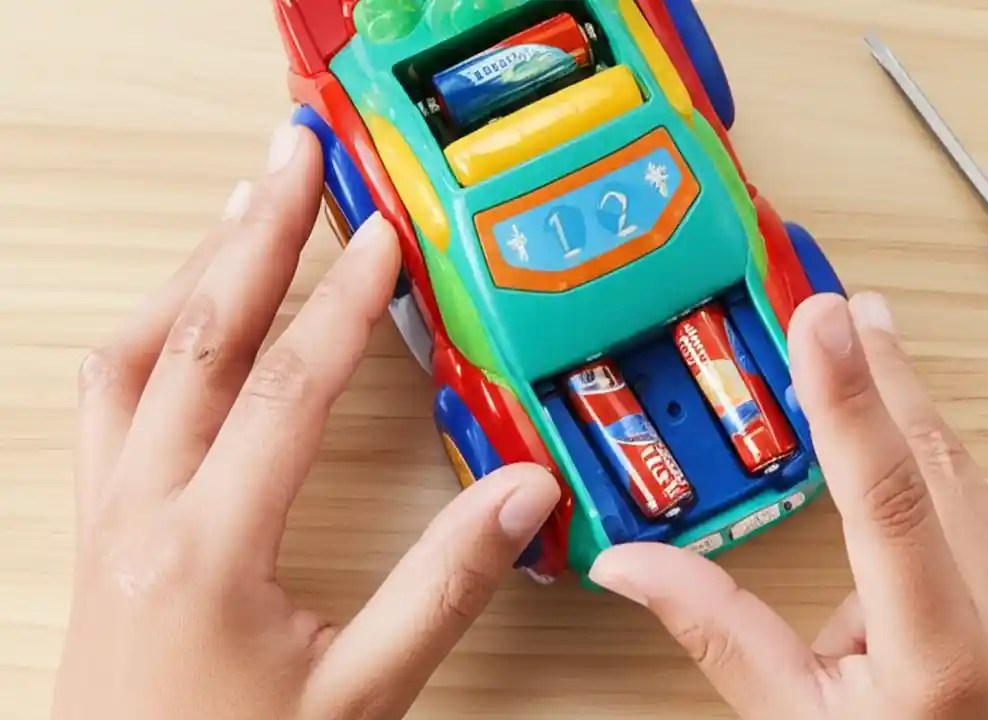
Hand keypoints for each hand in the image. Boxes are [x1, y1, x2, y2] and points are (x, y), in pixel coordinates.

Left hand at [53, 122, 559, 719]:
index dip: (343, 304)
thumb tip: (523, 495)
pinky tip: (188, 316)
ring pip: (132, 358)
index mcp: (208, 552)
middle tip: (292, 156)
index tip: (382, 236)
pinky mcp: (99, 528)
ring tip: (245, 210)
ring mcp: (107, 516)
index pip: (285, 392)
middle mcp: (140, 515)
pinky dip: (153, 334)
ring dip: (192, 273)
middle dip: (251, 235)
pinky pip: (110, 400)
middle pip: (193, 340)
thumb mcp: (361, 696)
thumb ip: (444, 589)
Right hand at [590, 293, 987, 718]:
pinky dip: (968, 542)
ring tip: (896, 605)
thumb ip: (724, 636)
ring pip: (967, 498)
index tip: (824, 319)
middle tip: (847, 314)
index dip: (847, 400)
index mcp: (942, 659)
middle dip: (881, 389)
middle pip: (931, 462)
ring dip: (918, 515)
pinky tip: (955, 600)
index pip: (886, 500)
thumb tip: (632, 564)